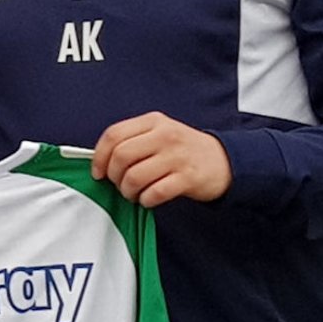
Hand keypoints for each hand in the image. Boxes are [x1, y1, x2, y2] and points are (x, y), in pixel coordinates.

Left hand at [91, 111, 231, 206]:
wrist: (224, 160)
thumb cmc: (182, 150)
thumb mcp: (158, 133)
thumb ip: (132, 140)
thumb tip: (99, 162)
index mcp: (153, 121)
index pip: (113, 135)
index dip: (99, 156)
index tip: (98, 172)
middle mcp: (165, 135)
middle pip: (121, 156)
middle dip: (113, 176)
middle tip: (119, 184)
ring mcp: (178, 156)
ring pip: (134, 177)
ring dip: (128, 191)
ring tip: (133, 193)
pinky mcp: (189, 177)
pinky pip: (154, 193)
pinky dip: (145, 200)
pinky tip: (148, 198)